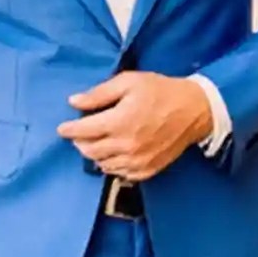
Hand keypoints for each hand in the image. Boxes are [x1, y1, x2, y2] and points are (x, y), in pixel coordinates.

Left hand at [58, 72, 212, 180]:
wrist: (194, 110)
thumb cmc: (161, 92)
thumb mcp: (129, 82)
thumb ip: (99, 94)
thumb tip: (74, 102)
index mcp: (119, 122)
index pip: (83, 131)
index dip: (69, 129)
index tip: (62, 128)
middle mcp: (126, 145)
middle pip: (90, 151)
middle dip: (80, 142)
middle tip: (79, 134)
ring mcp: (137, 161)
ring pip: (103, 164)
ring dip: (95, 155)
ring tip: (96, 143)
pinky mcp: (147, 170)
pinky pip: (121, 174)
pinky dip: (112, 165)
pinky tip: (113, 155)